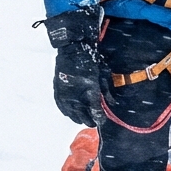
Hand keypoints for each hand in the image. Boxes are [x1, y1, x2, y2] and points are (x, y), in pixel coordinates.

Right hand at [43, 7, 104, 126]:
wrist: (73, 49)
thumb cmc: (90, 61)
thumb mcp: (102, 76)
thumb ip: (106, 92)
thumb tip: (112, 104)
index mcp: (89, 91)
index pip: (95, 112)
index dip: (99, 119)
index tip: (102, 122)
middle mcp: (76, 96)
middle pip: (82, 116)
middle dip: (89, 120)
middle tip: (93, 121)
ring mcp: (65, 94)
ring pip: (71, 114)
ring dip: (78, 117)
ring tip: (83, 118)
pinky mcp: (58, 91)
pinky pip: (62, 107)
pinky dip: (67, 111)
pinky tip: (71, 113)